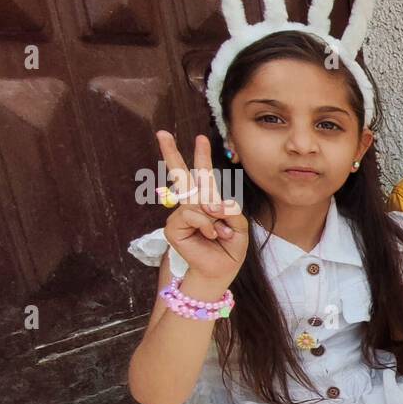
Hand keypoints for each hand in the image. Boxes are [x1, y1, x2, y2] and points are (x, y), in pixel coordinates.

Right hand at [156, 131, 248, 286]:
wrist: (221, 270)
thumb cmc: (230, 249)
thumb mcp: (240, 226)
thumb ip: (230, 211)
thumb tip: (210, 205)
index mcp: (208, 202)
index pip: (203, 176)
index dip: (201, 157)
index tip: (200, 138)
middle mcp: (192, 205)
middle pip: (180, 176)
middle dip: (172, 153)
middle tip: (162, 133)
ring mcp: (180, 215)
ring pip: (196, 202)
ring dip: (214, 218)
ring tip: (220, 233)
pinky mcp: (172, 227)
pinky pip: (192, 215)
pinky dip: (206, 225)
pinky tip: (211, 236)